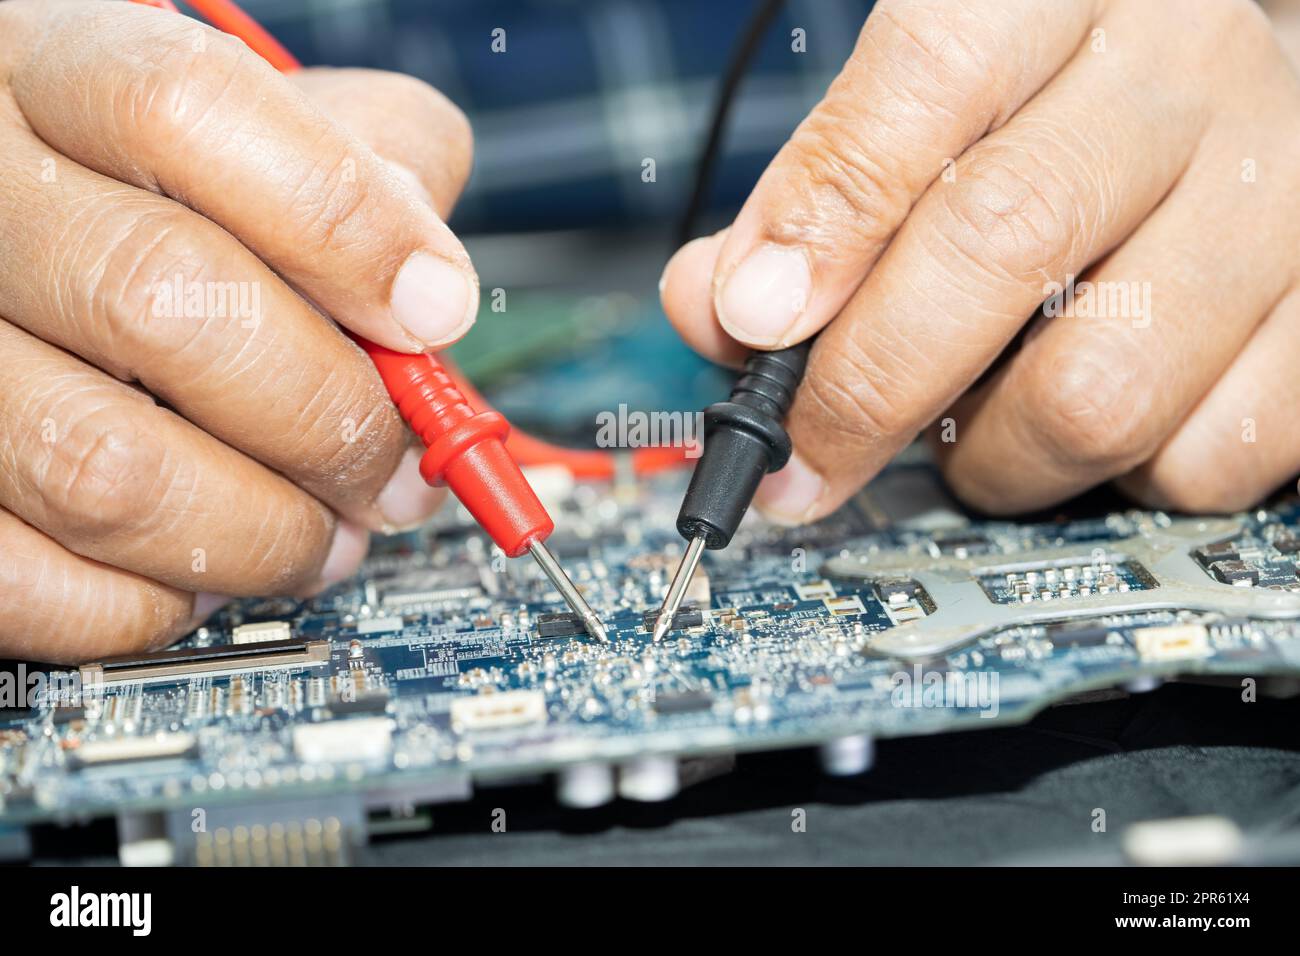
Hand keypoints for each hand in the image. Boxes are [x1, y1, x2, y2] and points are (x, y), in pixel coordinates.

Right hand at [0, 1, 477, 660]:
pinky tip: (209, 570)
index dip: (342, 226)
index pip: (188, 115)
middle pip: (163, 302)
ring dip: (263, 531)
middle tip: (397, 471)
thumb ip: (367, 161)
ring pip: (105, 468)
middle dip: (330, 418)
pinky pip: (35, 579)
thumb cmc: (149, 193)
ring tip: (324, 535)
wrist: (3, 250)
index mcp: (55, 77)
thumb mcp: (257, 125)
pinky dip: (157, 601)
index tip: (436, 312)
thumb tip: (434, 290)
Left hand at [661, 0, 1299, 523]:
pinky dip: (1114, 479)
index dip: (824, 218)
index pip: (929, 79)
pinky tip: (1088, 418)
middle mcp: (1185, 76)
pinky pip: (1199, 460)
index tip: (747, 325)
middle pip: (1002, 244)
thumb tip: (720, 310)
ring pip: (1098, 392)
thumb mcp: (928, 108)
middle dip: (866, 388)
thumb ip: (817, 192)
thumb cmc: (1049, 118)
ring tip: (971, 430)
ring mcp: (1280, 197)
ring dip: (993, 455)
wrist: (1231, 95)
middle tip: (802, 458)